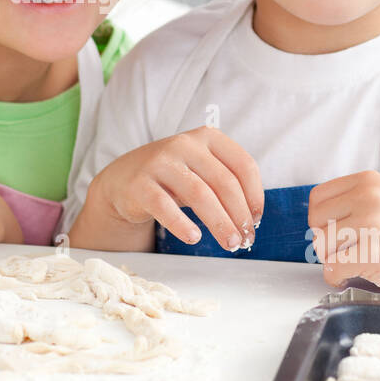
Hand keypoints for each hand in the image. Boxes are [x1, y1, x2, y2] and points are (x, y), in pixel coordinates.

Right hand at [87, 126, 262, 250]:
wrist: (124, 179)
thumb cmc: (174, 178)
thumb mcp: (201, 171)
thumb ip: (225, 185)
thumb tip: (249, 221)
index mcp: (207, 137)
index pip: (243, 165)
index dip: (255, 196)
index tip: (255, 220)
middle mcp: (184, 144)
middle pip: (224, 182)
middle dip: (239, 215)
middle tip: (245, 240)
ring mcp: (160, 162)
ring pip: (199, 194)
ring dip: (219, 223)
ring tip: (229, 244)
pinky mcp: (139, 183)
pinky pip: (164, 206)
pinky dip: (182, 224)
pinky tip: (194, 238)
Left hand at [307, 171, 379, 297]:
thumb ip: (354, 201)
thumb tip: (316, 220)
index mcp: (368, 182)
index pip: (317, 199)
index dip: (322, 220)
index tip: (336, 230)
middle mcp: (368, 198)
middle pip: (316, 224)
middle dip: (328, 241)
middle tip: (349, 249)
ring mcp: (371, 225)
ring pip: (322, 247)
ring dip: (334, 259)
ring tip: (356, 260)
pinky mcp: (374, 254)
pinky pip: (333, 269)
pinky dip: (338, 277)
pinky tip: (354, 275)